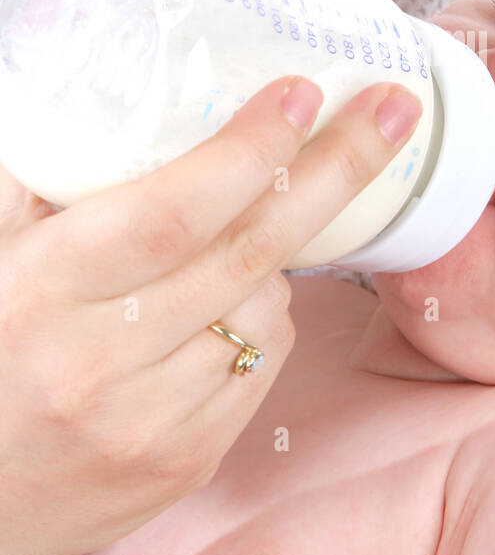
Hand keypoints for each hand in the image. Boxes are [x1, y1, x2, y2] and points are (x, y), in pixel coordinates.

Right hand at [0, 75, 420, 554]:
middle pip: (249, 252)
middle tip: (393, 110)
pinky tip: (225, 304)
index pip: (172, 212)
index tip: (301, 93)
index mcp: (44, 290)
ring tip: (238, 231)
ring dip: (278, 254)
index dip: (247, 150)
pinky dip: (265, 315)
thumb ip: (40, 183)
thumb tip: (105, 99)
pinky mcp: (188, 461)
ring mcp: (151, 422)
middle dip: (335, 169)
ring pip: (267, 307)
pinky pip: (263, 363)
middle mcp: (99, 361)